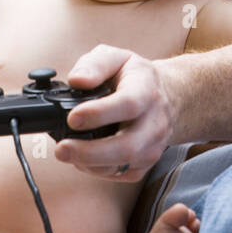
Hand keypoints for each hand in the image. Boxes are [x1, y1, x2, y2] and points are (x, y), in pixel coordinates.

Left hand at [52, 46, 177, 182]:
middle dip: (89, 152)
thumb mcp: (117, 58)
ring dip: (89, 163)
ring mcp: (152, 146)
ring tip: (66, 152)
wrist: (169, 98)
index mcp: (146, 90)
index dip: (99, 113)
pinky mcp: (145, 164)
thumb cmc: (136, 77)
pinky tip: (82, 158)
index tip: (73, 117)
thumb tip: (76, 80)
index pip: (128, 104)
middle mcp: (154, 122)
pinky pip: (119, 174)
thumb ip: (95, 64)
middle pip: (126, 146)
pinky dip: (96, 170)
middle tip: (61, 149)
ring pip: (122, 164)